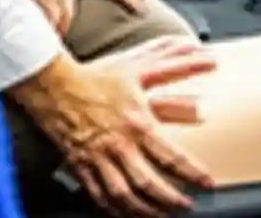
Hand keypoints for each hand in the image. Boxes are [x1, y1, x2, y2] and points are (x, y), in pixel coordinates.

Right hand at [14, 51, 215, 217]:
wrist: (52, 84)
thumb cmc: (97, 76)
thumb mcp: (139, 68)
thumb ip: (176, 66)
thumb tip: (208, 59)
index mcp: (137, 123)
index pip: (171, 156)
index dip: (192, 173)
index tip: (206, 183)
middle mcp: (119, 144)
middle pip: (148, 183)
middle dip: (170, 200)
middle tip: (185, 206)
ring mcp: (98, 157)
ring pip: (123, 195)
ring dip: (144, 210)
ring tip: (159, 215)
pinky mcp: (80, 165)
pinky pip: (98, 194)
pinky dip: (113, 208)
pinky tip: (124, 213)